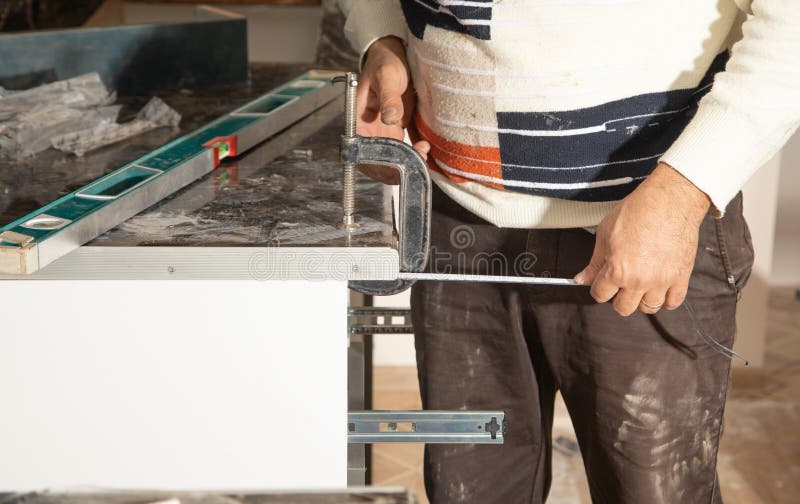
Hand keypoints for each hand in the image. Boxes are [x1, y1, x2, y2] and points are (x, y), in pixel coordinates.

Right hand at [357, 36, 429, 183]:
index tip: (393, 167)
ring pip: (390, 158)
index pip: (360, 151)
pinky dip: (412, 154)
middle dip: (394, 168)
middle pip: (376, 160)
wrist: (397, 56)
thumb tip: (391, 118)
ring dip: (405, 163)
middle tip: (414, 164)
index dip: (374, 164)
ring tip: (423, 153)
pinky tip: (424, 148)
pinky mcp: (395, 130)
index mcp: (357, 120)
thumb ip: (388, 97)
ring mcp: (381, 132)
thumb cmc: (385, 63)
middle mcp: (367, 130)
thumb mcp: (386, 77)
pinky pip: (401, 150)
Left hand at [574, 163, 710, 315]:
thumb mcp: (605, 234)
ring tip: (640, 284)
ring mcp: (662, 281)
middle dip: (618, 297)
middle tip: (620, 283)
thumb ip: (594, 262)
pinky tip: (659, 288)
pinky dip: (666, 300)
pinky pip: (673, 303)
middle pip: (623, 308)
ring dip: (641, 299)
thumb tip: (582, 279)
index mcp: (617, 270)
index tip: (602, 283)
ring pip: (648, 308)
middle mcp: (639, 280)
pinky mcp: (681, 277)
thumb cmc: (637, 211)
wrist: (670, 200)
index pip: (600, 295)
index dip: (598, 288)